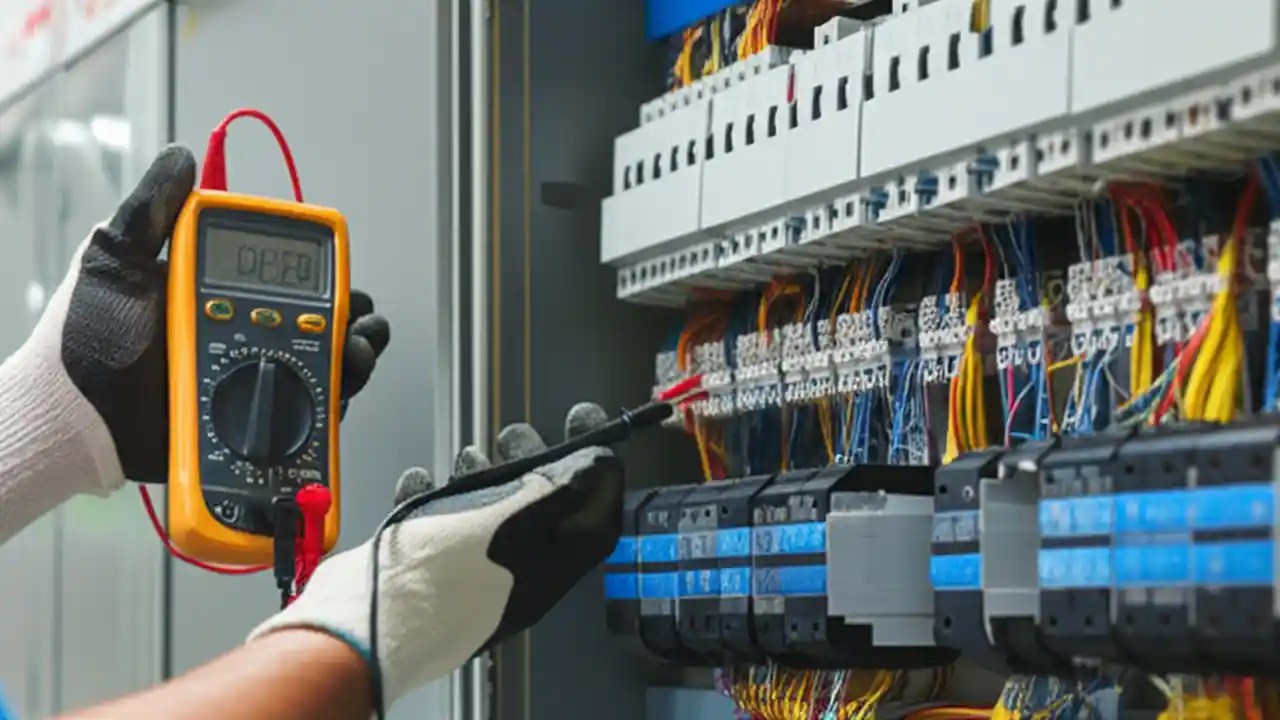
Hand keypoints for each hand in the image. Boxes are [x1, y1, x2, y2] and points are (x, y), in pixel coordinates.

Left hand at [24, 145, 390, 486]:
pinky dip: (331, 400)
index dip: (314, 271)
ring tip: (352, 351)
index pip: (280, 276)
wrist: (72, 418)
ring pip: (322, 365)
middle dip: (350, 315)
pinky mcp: (249, 424)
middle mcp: (238, 335)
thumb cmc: (81, 344)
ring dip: (351, 355)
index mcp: (213, 294)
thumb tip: (182, 158)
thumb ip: (151, 211)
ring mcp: (247, 381)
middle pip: (317, 321)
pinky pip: (302, 414)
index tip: (331, 269)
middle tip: (352, 315)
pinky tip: (336, 386)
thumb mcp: (112, 261)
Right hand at [248, 403, 625, 708]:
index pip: (595, 506)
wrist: (371, 622)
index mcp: (553, 560)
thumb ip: (561, 487)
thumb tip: (599, 465)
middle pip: (543, 505)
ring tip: (469, 457)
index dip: (597, 461)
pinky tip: (421, 480)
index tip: (586, 422)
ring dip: (483, 475)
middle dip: (533, 459)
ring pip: (492, 512)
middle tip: (516, 436)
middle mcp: (522, 571)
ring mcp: (477, 574)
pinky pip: (441, 527)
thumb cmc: (445, 574)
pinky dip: (435, 497)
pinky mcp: (434, 574)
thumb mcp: (517, 514)